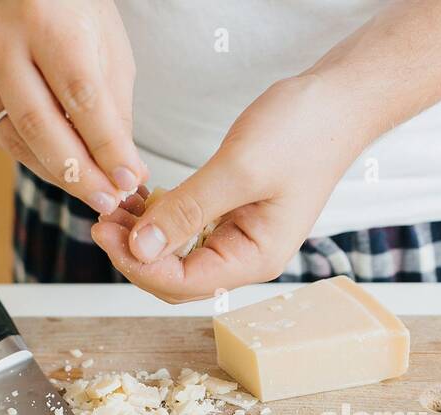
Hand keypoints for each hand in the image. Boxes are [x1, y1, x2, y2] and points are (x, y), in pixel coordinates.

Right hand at [0, 0, 146, 213]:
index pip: (80, 96)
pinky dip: (39, 163)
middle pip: (39, 124)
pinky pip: (5, 140)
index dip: (106, 146)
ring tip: (95, 196)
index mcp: (45, 22)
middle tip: (110, 202)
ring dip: (59, 176)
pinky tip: (67, 175)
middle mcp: (0, 43)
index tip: (129, 180)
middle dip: (79, 173)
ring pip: (17, 140)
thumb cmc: (73, 19)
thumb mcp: (108, 50)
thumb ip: (116, 111)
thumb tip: (128, 173)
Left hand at [91, 74, 371, 302]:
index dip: (138, 264)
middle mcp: (248, 257)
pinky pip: (189, 231)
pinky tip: (142, 198)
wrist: (338, 104)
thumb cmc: (303, 133)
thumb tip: (141, 247)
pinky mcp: (235, 215)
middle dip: (136, 254)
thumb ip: (188, 211)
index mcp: (255, 258)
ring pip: (179, 255)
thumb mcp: (239, 169)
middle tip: (102, 217)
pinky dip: (162, 218)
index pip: (183, 283)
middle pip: (177, 278)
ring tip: (116, 205)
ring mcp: (241, 238)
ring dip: (144, 236)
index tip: (105, 231)